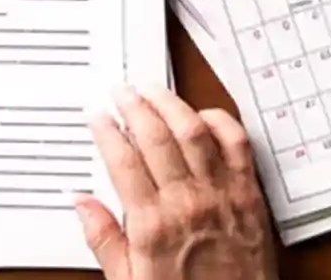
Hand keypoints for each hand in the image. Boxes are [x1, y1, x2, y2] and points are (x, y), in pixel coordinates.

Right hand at [76, 86, 275, 279]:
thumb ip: (103, 240)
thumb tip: (81, 204)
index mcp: (153, 225)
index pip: (123, 160)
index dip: (106, 131)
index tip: (97, 116)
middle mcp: (187, 203)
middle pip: (156, 136)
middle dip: (134, 106)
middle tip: (122, 92)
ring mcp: (221, 195)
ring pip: (194, 131)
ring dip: (171, 104)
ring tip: (154, 91)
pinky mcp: (249, 195)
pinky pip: (237, 144)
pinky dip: (220, 121)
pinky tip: (202, 115)